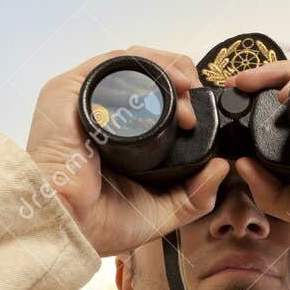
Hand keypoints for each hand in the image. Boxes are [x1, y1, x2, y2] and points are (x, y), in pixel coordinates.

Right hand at [26, 47, 229, 256]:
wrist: (67, 226)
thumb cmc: (98, 223)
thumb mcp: (159, 211)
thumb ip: (194, 195)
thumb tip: (222, 168)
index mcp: (115, 134)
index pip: (152, 98)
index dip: (182, 99)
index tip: (200, 119)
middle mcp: (98, 112)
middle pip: (146, 75)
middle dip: (181, 81)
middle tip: (198, 107)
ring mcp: (84, 99)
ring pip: (134, 64)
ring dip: (169, 70)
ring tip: (189, 92)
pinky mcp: (69, 90)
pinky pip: (114, 63)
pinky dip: (148, 65)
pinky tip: (171, 83)